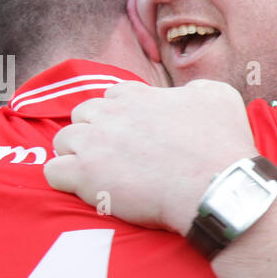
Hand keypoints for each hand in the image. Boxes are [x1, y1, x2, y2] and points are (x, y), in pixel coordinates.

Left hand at [46, 79, 257, 235]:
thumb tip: (188, 92)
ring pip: (63, 140)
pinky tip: (85, 190)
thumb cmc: (223, 145)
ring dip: (76, 154)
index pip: (114, 96)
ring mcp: (94, 143)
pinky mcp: (84, 174)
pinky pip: (53, 172)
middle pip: (83, 114)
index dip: (122, 115)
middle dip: (94, 131)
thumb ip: (196, 87)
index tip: (135, 135)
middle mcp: (111, 114)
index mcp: (138, 96)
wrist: (216, 187)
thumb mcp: (220, 96)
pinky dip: (65, 180)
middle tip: (114, 156)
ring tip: (96, 174)